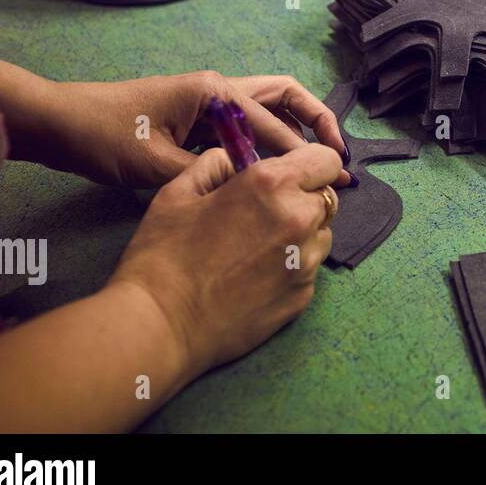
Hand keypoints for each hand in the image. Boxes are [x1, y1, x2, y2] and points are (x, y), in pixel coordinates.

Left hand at [44, 71, 349, 188]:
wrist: (61, 123)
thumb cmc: (106, 137)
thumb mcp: (158, 165)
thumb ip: (211, 175)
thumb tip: (255, 191)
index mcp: (215, 92)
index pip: (273, 125)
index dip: (304, 154)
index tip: (331, 176)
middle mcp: (219, 89)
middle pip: (287, 96)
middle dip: (317, 122)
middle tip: (339, 154)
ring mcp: (210, 101)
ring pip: (270, 109)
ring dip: (297, 131)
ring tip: (320, 162)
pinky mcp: (199, 117)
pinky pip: (248, 125)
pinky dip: (270, 141)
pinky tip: (278, 169)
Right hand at [110, 143, 340, 375]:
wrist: (159, 325)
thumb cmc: (162, 256)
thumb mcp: (178, 193)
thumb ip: (216, 164)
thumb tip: (235, 159)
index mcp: (271, 185)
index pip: (325, 160)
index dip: (310, 163)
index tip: (291, 172)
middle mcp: (299, 219)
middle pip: (325, 197)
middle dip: (302, 198)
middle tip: (262, 213)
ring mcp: (306, 261)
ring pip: (320, 234)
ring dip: (300, 233)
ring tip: (255, 247)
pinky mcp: (304, 295)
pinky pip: (309, 268)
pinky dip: (291, 266)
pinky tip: (255, 276)